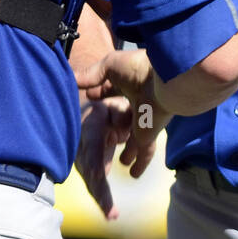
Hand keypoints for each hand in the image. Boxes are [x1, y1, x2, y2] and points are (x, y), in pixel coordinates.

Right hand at [74, 97, 132, 218]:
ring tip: (112, 215)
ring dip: (102, 200)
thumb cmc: (103, 110)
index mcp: (89, 130)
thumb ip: (121, 115)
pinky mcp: (89, 169)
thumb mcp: (113, 105)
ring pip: (92, 183)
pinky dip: (103, 199)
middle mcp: (83, 148)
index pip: (93, 149)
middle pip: (91, 173)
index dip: (96, 165)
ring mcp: (84, 161)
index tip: (100, 177)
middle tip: (110, 212)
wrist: (83, 115)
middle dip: (100, 192)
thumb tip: (122, 132)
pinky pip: (96, 186)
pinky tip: (111, 214)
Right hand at [84, 48, 171, 178]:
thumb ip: (93, 74)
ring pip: (133, 140)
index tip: (90, 99)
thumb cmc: (137, 69)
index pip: (111, 91)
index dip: (100, 95)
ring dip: (128, 150)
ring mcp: (142, 121)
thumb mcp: (110, 66)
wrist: (162, 80)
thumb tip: (74, 80)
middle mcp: (136, 103)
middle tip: (105, 135)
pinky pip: (143, 152)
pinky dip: (139, 162)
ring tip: (123, 160)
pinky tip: (133, 172)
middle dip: (115, 124)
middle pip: (122, 117)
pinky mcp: (147, 135)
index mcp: (129, 84)